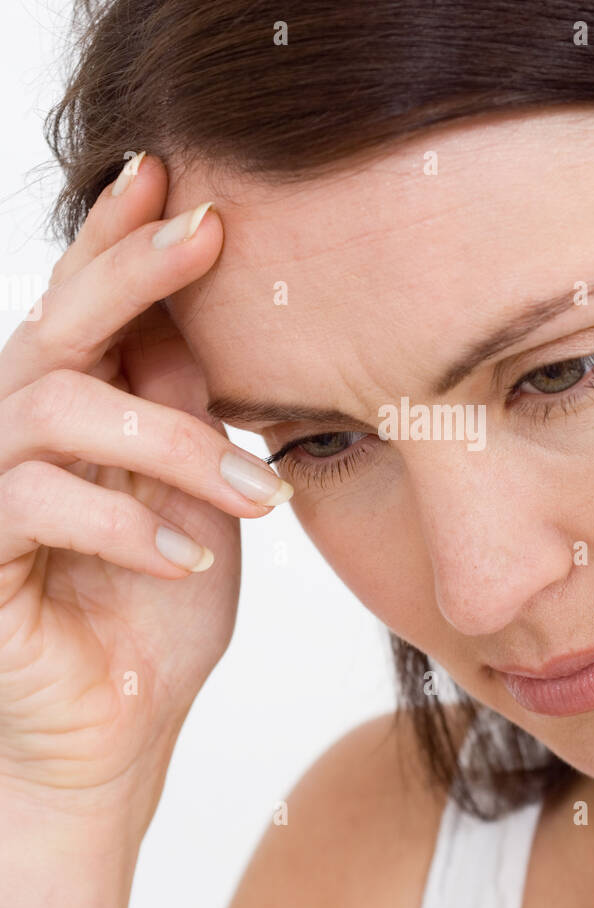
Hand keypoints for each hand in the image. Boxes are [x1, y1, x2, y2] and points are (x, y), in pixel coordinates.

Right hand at [0, 153, 291, 826]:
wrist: (116, 735)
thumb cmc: (158, 614)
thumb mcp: (199, 500)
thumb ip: (190, 415)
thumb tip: (205, 317)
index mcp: (77, 407)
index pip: (90, 304)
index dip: (121, 235)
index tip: (174, 172)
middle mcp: (19, 430)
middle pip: (58, 321)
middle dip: (133, 267)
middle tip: (209, 229)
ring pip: (58, 405)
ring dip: (172, 444)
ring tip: (256, 498)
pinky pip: (34, 500)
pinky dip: (124, 523)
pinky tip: (187, 559)